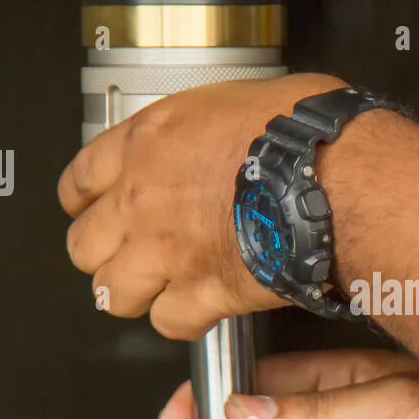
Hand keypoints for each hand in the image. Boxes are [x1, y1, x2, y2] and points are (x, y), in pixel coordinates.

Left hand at [58, 73, 346, 339]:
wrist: (338, 180)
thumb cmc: (308, 133)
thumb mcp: (245, 96)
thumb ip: (211, 124)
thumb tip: (227, 130)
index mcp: (151, 141)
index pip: (79, 180)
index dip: (84, 202)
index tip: (92, 209)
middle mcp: (146, 198)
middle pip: (84, 245)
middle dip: (105, 253)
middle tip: (128, 253)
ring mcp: (169, 251)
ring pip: (113, 292)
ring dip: (136, 292)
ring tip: (160, 287)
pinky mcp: (204, 293)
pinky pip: (170, 322)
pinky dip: (185, 319)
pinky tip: (203, 307)